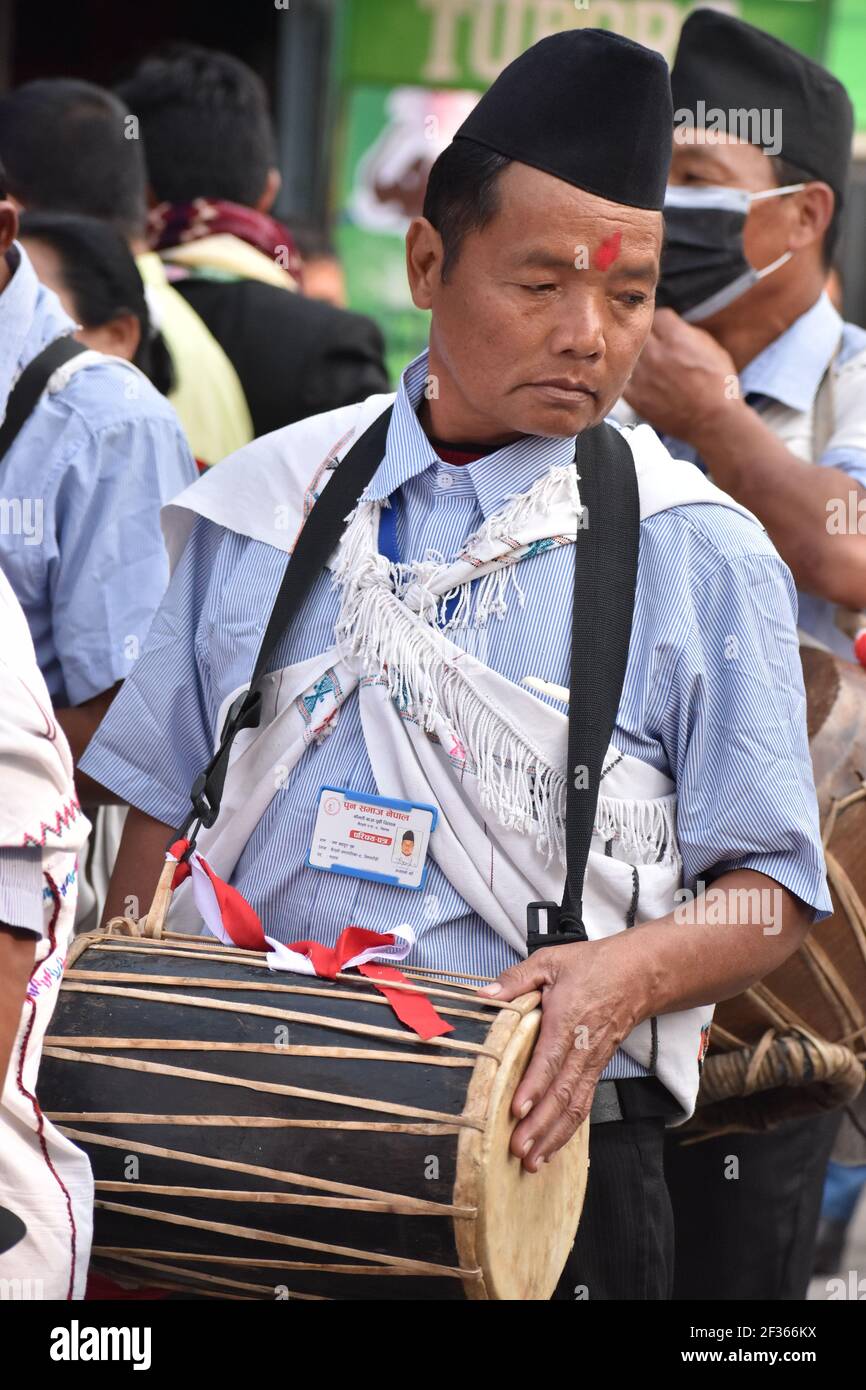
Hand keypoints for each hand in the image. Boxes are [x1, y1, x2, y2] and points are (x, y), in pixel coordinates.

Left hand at [479, 937, 643, 1170]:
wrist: (638, 975)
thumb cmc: (591, 966)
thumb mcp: (550, 962)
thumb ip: (516, 980)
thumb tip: (485, 996)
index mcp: (567, 1019)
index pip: (550, 1058)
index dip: (534, 1086)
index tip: (517, 1108)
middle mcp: (582, 1047)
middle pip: (562, 1093)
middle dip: (540, 1125)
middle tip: (517, 1150)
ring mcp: (592, 1062)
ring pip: (575, 1106)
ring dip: (553, 1136)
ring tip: (531, 1161)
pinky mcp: (596, 1070)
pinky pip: (582, 1105)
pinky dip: (566, 1130)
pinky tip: (549, 1148)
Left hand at [623, 307, 741, 442]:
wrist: (714, 422)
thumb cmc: (720, 387)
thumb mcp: (712, 348)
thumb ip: (687, 333)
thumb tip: (672, 327)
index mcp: (677, 339)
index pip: (658, 316)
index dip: (664, 324)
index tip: (666, 331)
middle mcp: (656, 355)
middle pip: (641, 333)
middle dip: (651, 339)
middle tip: (660, 349)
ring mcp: (643, 377)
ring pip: (631, 355)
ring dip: (641, 359)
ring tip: (653, 367)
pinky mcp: (636, 396)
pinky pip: (625, 378)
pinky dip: (633, 378)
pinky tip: (646, 382)